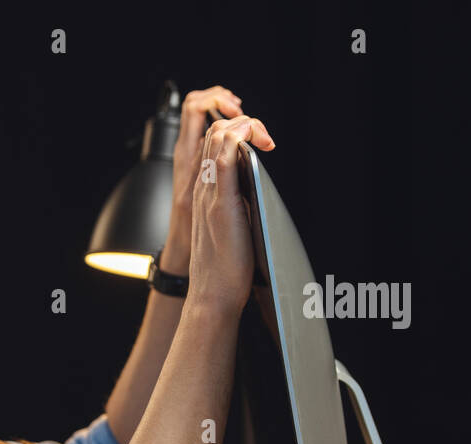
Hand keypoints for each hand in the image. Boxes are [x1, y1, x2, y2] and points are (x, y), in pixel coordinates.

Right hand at [159, 86, 250, 273]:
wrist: (211, 295)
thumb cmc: (223, 270)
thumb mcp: (231, 226)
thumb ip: (239, 203)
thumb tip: (257, 190)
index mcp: (204, 193)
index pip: (214, 143)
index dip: (238, 131)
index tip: (263, 144)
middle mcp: (203, 188)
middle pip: (215, 132)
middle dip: (244, 121)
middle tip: (266, 139)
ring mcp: (209, 194)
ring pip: (218, 137)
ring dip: (245, 125)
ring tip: (264, 138)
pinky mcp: (220, 203)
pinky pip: (223, 159)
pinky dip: (240, 139)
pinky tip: (256, 142)